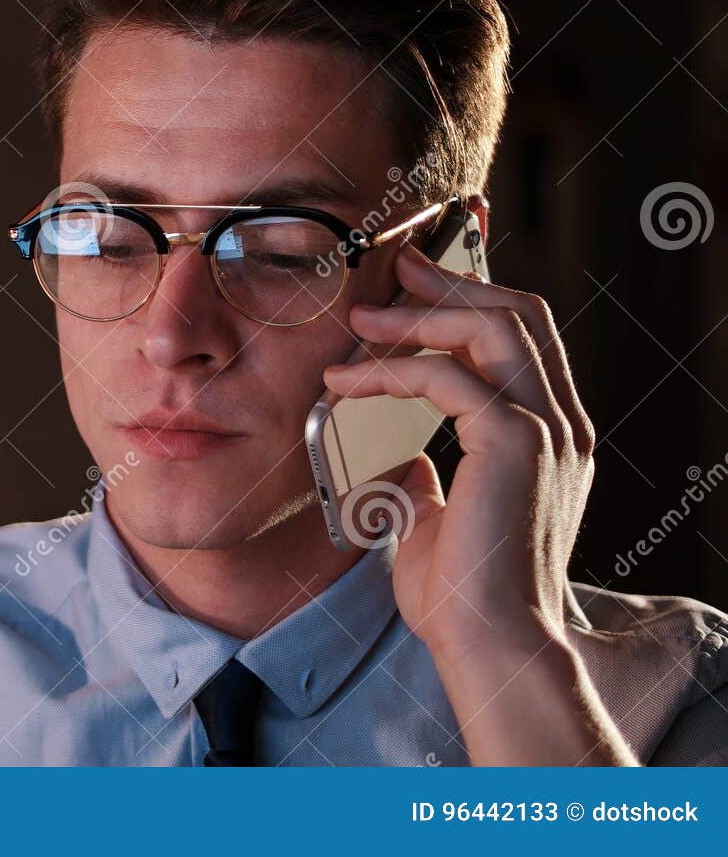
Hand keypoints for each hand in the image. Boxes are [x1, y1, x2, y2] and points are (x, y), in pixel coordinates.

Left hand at [321, 240, 631, 764]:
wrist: (486, 642)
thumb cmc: (460, 595)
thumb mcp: (439, 520)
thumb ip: (431, 480)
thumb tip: (408, 458)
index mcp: (551, 436)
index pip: (525, 338)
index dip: (472, 300)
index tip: (414, 285)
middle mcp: (561, 424)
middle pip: (519, 314)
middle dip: (451, 282)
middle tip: (394, 266)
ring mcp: (546, 429)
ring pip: (493, 327)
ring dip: (419, 314)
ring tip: (360, 318)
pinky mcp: (515, 442)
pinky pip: (447, 375)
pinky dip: (391, 368)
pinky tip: (346, 380)